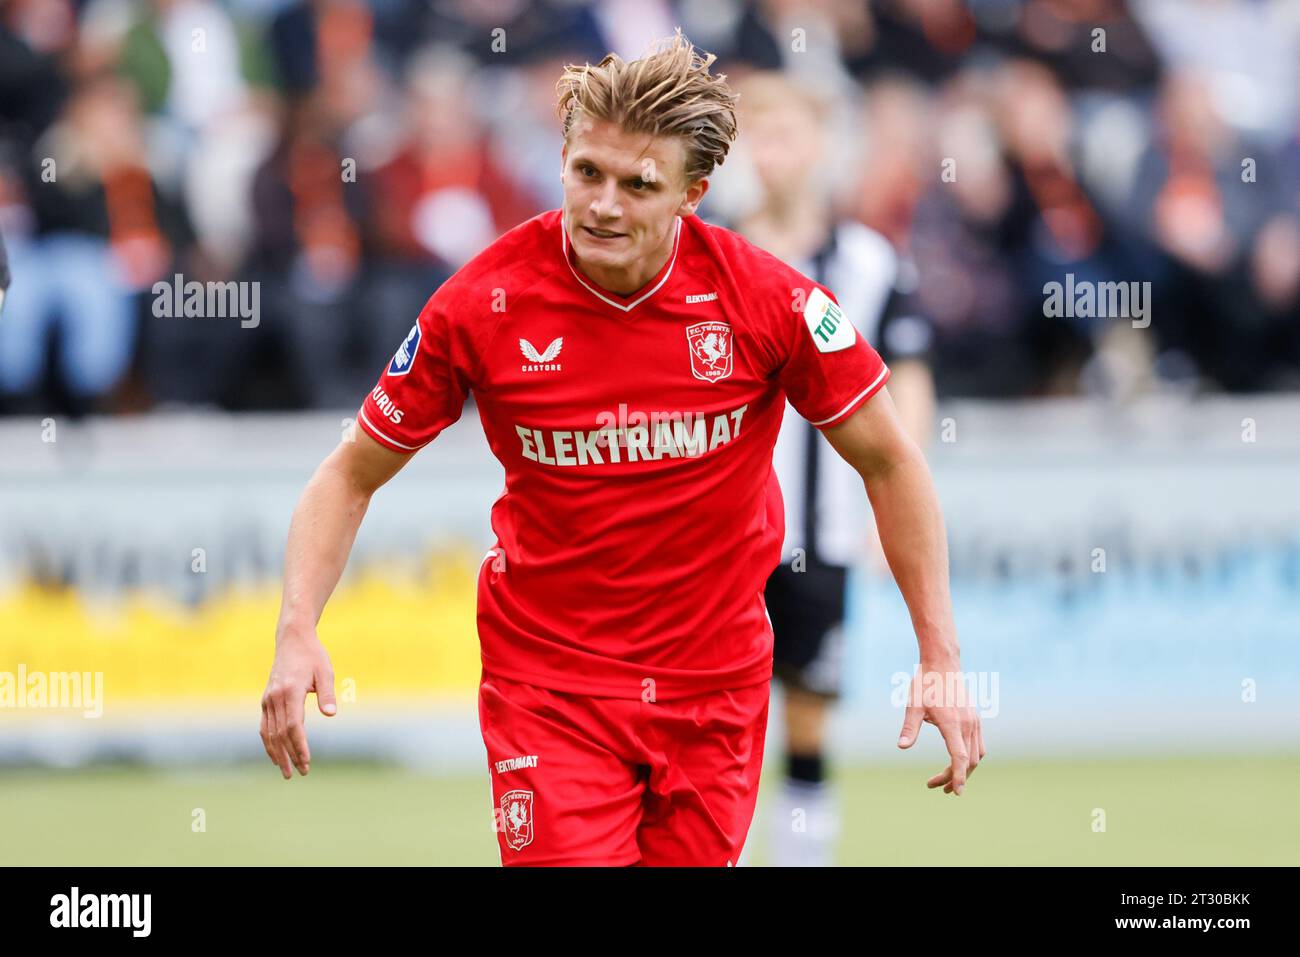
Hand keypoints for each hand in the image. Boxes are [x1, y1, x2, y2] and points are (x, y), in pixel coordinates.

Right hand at [260, 628, 336, 778]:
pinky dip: (268, 743)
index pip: (293, 726)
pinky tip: (275, 756)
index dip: (299, 746)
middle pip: (280, 734)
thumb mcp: (325, 672)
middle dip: (290, 756)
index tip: (307, 761)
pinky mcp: (266, 700)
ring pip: (269, 733)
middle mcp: (275, 697)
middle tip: (300, 773)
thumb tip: (331, 714)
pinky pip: (264, 726)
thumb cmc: (313, 656)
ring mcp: (268, 699)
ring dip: (277, 754)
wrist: (292, 640)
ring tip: (286, 772)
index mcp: (290, 692)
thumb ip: (327, 694)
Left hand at [896, 663, 984, 795]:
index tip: (955, 793)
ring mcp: (974, 721)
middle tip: (935, 787)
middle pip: (968, 761)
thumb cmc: (925, 684)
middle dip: (954, 777)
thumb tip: (902, 746)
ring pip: (976, 755)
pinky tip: (957, 761)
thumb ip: (909, 727)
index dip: (958, 777)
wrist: (942, 664)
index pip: (959, 757)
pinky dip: (970, 758)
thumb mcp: (913, 705)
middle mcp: (968, 724)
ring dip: (963, 770)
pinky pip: (978, 746)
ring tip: (945, 779)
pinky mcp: (975, 719)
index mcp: (953, 723)